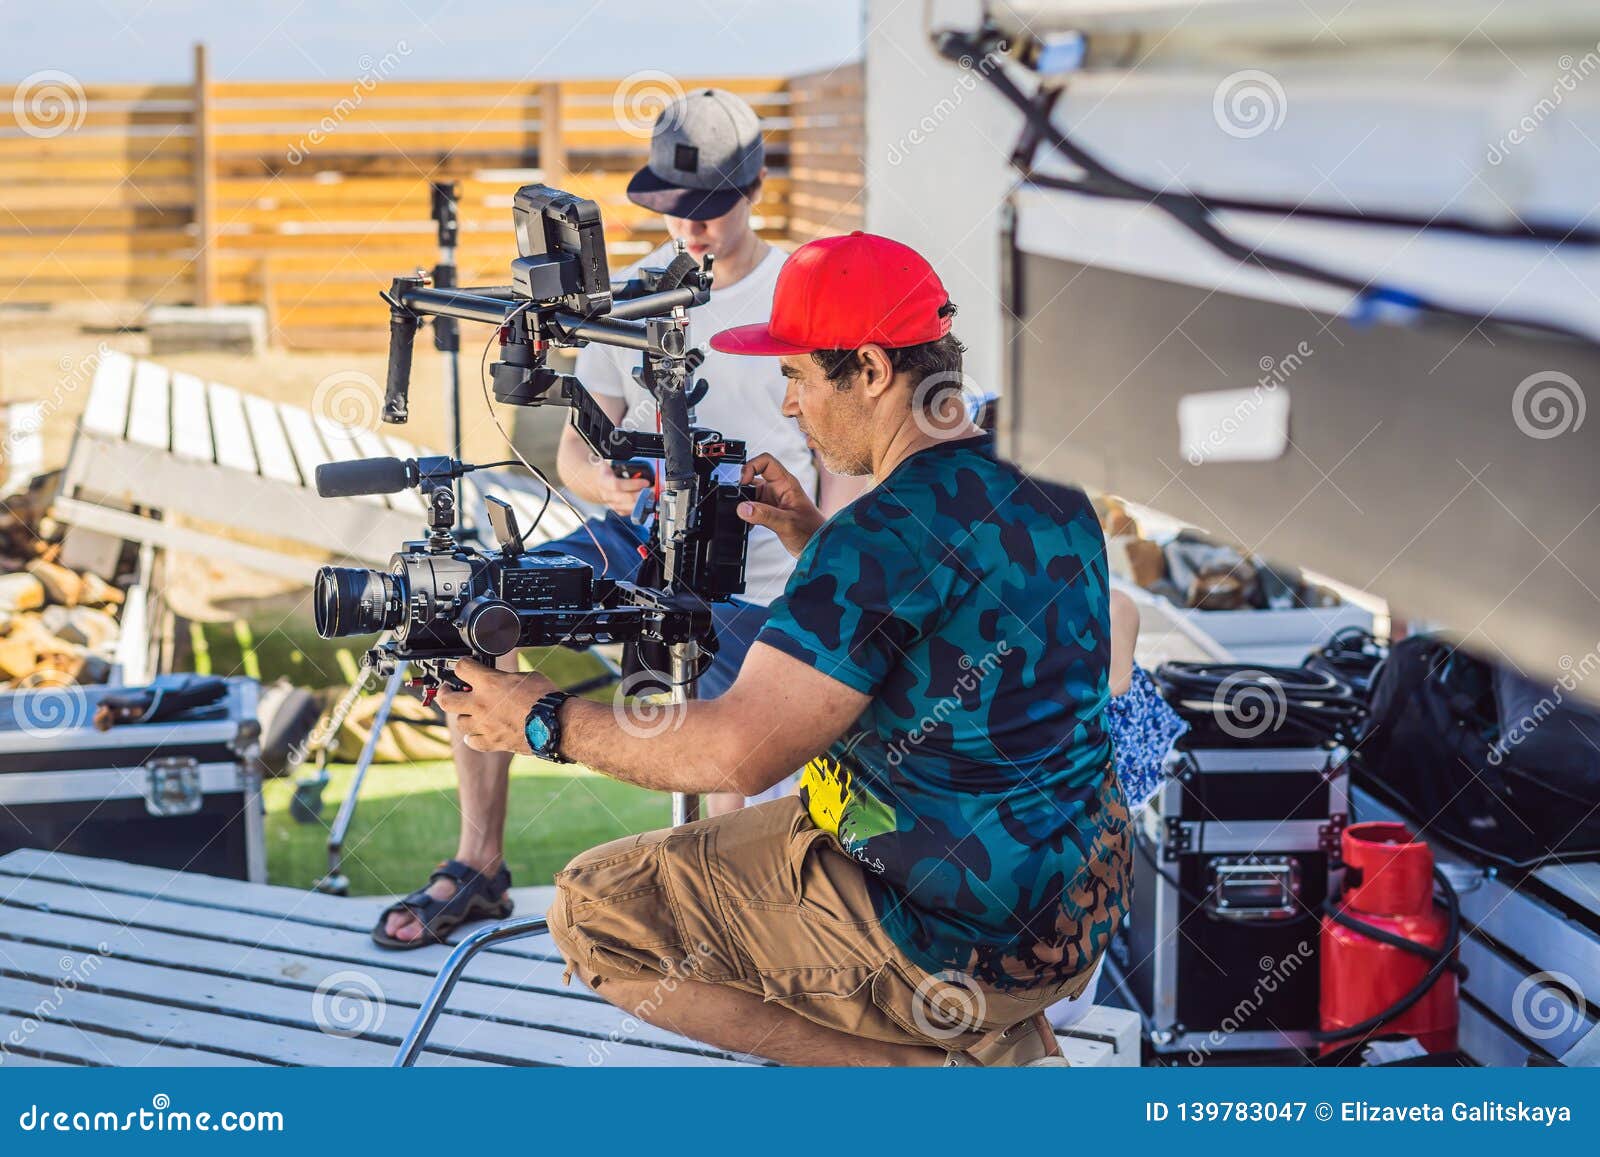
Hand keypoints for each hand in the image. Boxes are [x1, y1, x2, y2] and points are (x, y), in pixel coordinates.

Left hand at [435, 659, 555, 753]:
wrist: (555, 724)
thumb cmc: (545, 699)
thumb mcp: (525, 676)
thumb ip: (505, 677)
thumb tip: (499, 678)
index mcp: (489, 683)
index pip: (462, 668)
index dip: (462, 664)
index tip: (464, 666)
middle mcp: (481, 704)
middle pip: (446, 699)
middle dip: (444, 692)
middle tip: (447, 690)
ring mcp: (484, 725)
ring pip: (459, 722)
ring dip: (463, 715)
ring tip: (469, 712)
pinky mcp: (491, 742)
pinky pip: (472, 742)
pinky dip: (473, 737)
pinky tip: (477, 732)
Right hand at [591, 456, 649, 517]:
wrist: (594, 482)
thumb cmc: (604, 471)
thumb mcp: (610, 463)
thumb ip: (623, 465)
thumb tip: (641, 468)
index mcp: (604, 480)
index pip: (617, 485)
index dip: (633, 484)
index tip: (646, 482)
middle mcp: (606, 494)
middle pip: (626, 499)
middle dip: (643, 495)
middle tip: (654, 490)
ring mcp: (611, 503)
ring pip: (629, 508)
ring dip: (644, 503)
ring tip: (653, 496)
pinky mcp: (616, 509)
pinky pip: (629, 512)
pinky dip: (639, 508)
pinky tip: (645, 502)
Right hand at [738, 453, 824, 557]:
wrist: (817, 546)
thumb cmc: (812, 532)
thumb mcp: (787, 523)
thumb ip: (764, 515)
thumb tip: (742, 508)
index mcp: (786, 483)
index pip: (766, 462)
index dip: (751, 466)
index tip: (743, 482)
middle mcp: (779, 488)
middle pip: (754, 477)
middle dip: (744, 488)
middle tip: (740, 503)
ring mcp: (773, 500)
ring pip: (751, 493)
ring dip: (745, 503)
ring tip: (744, 516)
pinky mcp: (769, 511)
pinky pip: (752, 507)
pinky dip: (747, 514)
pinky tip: (748, 524)